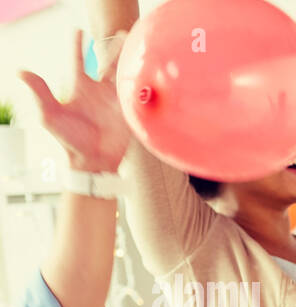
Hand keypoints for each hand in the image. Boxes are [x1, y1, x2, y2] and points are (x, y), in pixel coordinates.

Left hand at [18, 30, 128, 173]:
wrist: (94, 161)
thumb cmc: (69, 140)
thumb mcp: (49, 115)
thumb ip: (39, 92)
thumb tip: (21, 72)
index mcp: (80, 88)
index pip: (79, 61)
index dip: (78, 46)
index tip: (78, 31)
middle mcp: (99, 92)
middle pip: (107, 63)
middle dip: (113, 49)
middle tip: (120, 33)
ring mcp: (115, 102)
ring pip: (124, 76)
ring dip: (130, 62)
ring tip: (137, 48)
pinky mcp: (129, 113)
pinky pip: (137, 95)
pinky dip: (142, 85)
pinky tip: (148, 73)